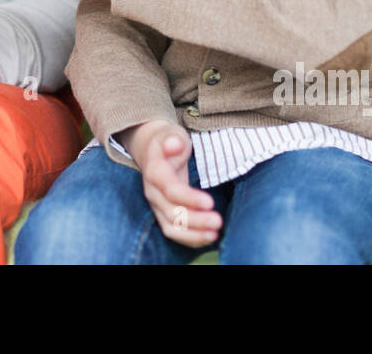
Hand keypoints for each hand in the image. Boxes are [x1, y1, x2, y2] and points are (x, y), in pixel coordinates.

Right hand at [120, 120, 220, 247]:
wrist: (154, 150)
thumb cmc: (169, 141)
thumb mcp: (172, 134)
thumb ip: (173, 139)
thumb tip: (174, 144)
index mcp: (155, 172)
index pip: (171, 190)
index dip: (189, 198)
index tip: (210, 202)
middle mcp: (153, 192)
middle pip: (171, 212)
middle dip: (196, 220)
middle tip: (218, 221)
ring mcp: (156, 205)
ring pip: (171, 227)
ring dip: (193, 234)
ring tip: (215, 234)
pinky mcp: (163, 214)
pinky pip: (174, 232)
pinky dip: (190, 238)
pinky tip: (209, 237)